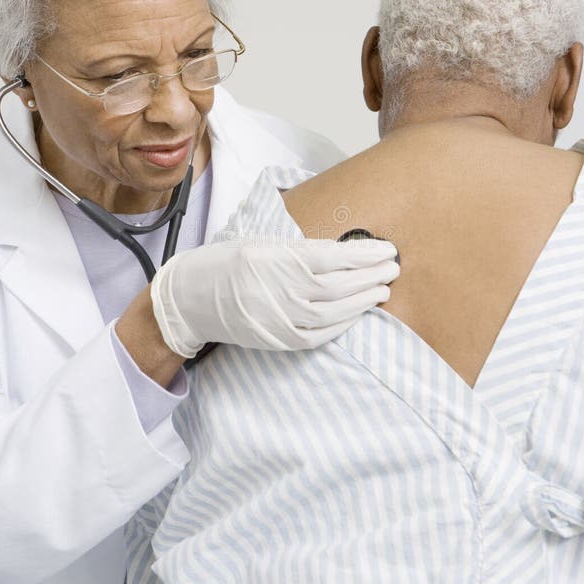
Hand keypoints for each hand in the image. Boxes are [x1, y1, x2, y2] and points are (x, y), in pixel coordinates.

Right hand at [150, 237, 399, 355]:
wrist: (191, 297)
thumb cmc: (228, 263)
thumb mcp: (263, 244)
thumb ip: (302, 251)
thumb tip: (345, 254)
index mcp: (278, 260)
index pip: (334, 257)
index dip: (365, 255)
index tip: (386, 249)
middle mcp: (281, 290)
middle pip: (340, 286)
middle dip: (371, 276)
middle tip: (392, 267)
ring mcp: (280, 319)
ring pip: (334, 312)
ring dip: (363, 301)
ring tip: (383, 289)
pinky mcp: (279, 339)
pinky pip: (319, 335)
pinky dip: (343, 324)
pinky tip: (358, 313)